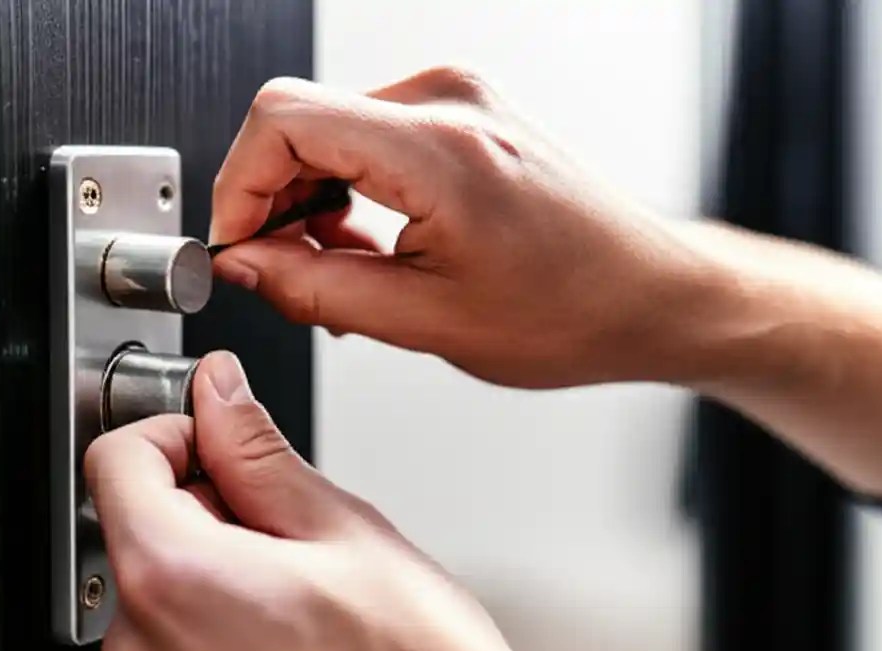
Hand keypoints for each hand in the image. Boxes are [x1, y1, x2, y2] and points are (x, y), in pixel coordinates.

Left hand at [84, 352, 557, 650]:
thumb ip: (257, 451)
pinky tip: (292, 635)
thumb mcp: (344, 530)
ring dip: (220, 566)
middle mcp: (143, 649)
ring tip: (304, 591)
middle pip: (140, 524)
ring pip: (165, 585)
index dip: (175, 432)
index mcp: (172, 580)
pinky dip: (222, 621)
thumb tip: (218, 390)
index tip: (221, 440)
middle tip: (293, 529)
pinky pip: (180, 643)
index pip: (116, 458)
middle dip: (209, 504)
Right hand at [208, 66, 728, 387]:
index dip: (238, 186)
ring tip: (339, 270)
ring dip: (310, 202)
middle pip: (298, 121)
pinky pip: (365, 134)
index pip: (283, 120)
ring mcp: (456, 99)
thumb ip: (313, 286)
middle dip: (272, 203)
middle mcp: (447, 101)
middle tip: (285, 274)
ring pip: (327, 130)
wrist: (645, 293)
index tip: (236, 243)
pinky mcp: (460, 111)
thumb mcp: (423, 320)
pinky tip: (366, 244)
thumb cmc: (570, 310)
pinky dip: (345, 189)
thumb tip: (242, 261)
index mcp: (440, 149)